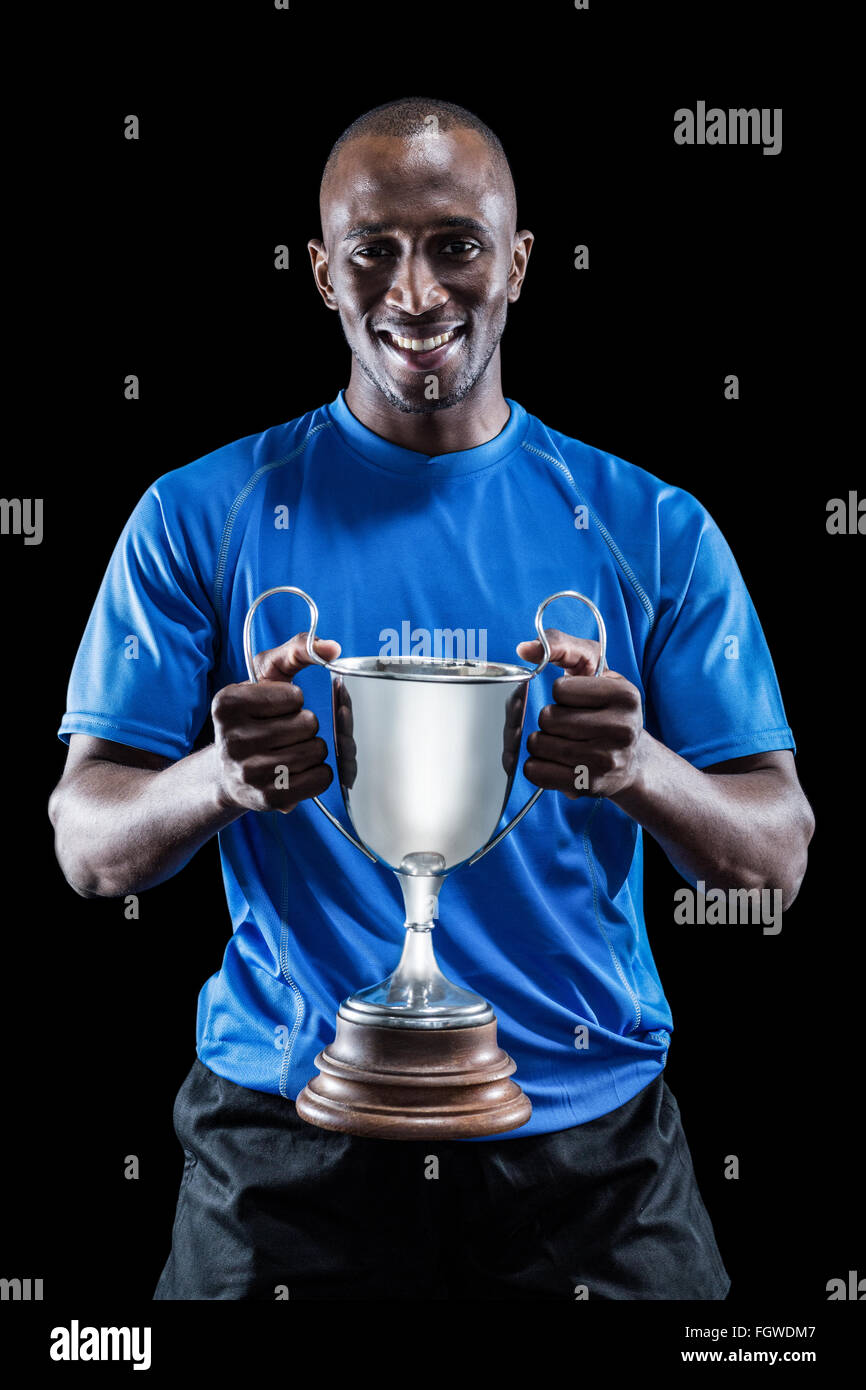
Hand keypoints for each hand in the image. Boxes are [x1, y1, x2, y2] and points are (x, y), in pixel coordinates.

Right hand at [211, 631, 339, 813]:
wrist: (227, 772)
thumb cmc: (253, 716)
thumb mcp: (265, 677)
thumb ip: (296, 650)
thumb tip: (332, 647)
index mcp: (227, 703)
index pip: (294, 696)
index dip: (293, 700)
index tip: (273, 708)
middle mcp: (232, 739)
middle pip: (308, 724)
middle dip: (305, 724)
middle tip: (283, 731)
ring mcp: (249, 773)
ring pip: (317, 751)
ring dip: (312, 747)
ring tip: (289, 750)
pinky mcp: (269, 798)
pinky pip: (321, 778)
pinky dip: (318, 772)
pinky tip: (297, 770)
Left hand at [516, 627, 644, 798]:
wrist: (632, 759)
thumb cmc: (606, 706)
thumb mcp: (595, 668)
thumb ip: (562, 646)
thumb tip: (524, 648)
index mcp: (626, 696)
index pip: (560, 689)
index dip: (562, 693)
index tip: (579, 700)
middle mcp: (622, 730)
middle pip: (548, 718)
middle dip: (550, 718)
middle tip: (570, 723)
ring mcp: (606, 762)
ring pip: (539, 744)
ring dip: (542, 741)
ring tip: (564, 741)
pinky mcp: (588, 786)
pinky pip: (536, 771)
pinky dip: (537, 764)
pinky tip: (555, 761)